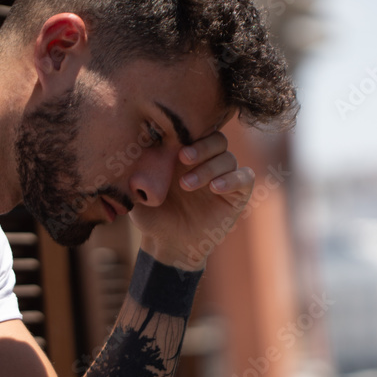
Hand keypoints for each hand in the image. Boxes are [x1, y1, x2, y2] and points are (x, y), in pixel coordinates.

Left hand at [130, 131, 253, 269]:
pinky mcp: (237, 195)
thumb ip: (139, 169)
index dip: (190, 133)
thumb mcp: (139, 189)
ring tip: (186, 185)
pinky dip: (233, 179)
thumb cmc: (152, 215)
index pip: (198, 131)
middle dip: (202, 147)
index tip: (172, 145)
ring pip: (229, 158)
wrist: (167, 245)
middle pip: (218, 139)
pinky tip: (214, 188)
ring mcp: (224, 178)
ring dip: (209, 168)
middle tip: (183, 158)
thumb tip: (131, 146)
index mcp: (186, 154)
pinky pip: (245, 178)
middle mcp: (208, 162)